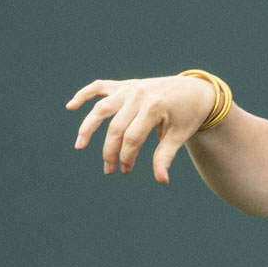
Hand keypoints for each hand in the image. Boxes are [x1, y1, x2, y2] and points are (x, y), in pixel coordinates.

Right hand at [65, 75, 215, 183]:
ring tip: (79, 146)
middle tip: (109, 169)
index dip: (127, 157)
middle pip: (116, 127)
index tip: (125, 171)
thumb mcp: (180, 136)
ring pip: (102, 107)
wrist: (196, 89)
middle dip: (110, 151)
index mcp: (154, 107)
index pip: (132, 138)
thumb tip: (161, 181)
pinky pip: (100, 87)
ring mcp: (131, 88)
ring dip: (88, 126)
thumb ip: (165, 157)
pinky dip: (84, 94)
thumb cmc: (188, 115)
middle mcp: (139, 95)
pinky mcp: (126, 85)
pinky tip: (70, 106)